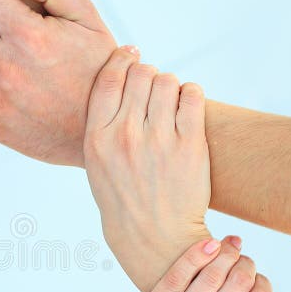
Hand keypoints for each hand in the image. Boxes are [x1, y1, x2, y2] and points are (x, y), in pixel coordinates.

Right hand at [84, 49, 211, 291]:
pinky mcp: (189, 145)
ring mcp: (158, 140)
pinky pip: (193, 95)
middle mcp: (125, 135)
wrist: (154, 237)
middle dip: (148, 75)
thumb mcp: (97, 162)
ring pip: (167, 80)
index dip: (122, 59)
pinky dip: (191, 94)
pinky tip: (186, 108)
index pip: (109, 78)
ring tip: (170, 104)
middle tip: (153, 90)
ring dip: (171, 86)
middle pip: (140, 74)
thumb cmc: (124, 198)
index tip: (131, 54)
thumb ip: (105, 123)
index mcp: (97, 138)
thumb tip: (125, 77)